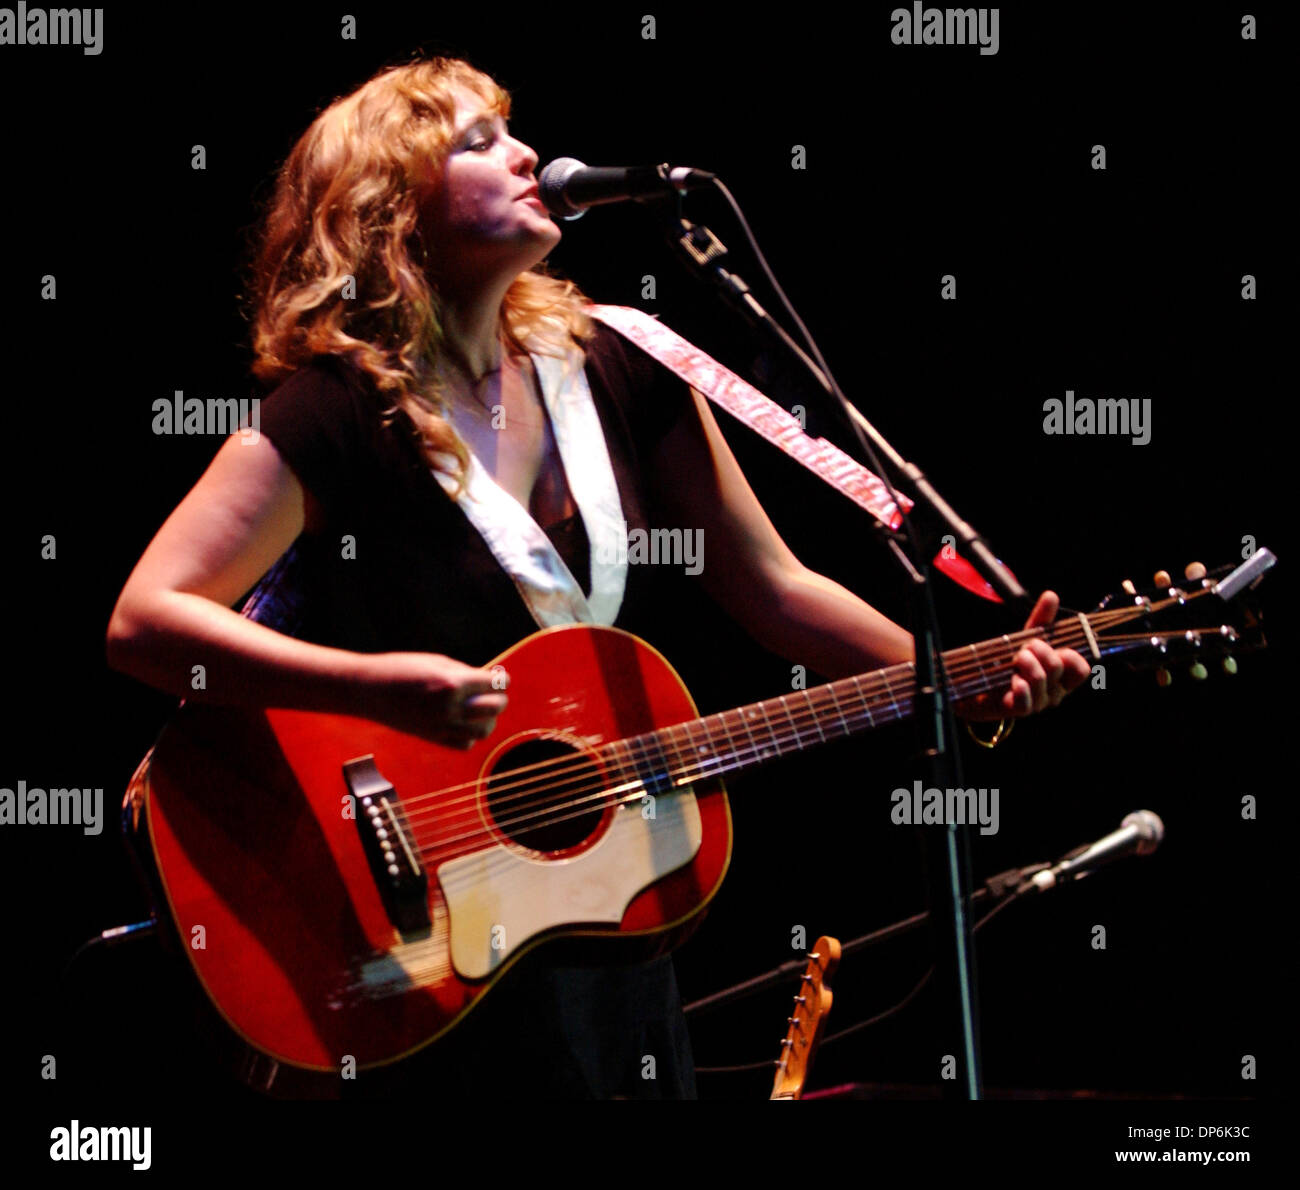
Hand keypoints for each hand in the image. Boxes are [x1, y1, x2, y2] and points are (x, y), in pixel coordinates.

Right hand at [361, 652, 508, 747]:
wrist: (369, 690)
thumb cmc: (401, 669)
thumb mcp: (437, 662)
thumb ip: (464, 673)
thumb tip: (489, 682)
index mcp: (452, 683)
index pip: (494, 685)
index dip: (501, 680)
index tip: (500, 678)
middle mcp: (450, 707)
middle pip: (495, 708)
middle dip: (500, 699)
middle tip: (495, 693)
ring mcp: (442, 726)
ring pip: (483, 730)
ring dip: (489, 719)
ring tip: (482, 710)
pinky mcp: (433, 738)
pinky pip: (465, 744)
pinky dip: (471, 735)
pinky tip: (465, 723)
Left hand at [957, 591, 1090, 720]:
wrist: (979, 687)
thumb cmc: (1009, 664)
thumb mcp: (1026, 640)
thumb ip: (1041, 620)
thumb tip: (1051, 595)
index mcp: (1060, 677)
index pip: (1081, 669)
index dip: (1070, 655)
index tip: (1050, 644)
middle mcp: (1052, 692)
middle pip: (1057, 666)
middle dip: (1039, 649)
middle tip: (1024, 647)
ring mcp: (1036, 703)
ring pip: (1041, 679)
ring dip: (1025, 662)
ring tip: (1014, 659)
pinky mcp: (1016, 710)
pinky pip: (1025, 701)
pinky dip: (1020, 686)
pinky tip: (1013, 680)